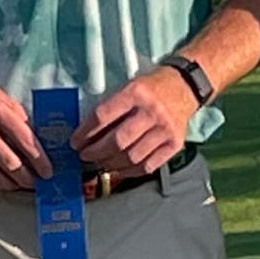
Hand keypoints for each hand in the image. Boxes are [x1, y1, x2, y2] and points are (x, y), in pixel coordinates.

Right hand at [0, 54, 49, 191]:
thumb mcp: (3, 97)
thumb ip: (19, 118)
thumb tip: (34, 142)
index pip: (24, 141)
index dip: (39, 161)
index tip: (47, 172)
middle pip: (8, 162)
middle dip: (25, 178)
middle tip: (34, 183)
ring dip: (7, 184)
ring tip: (16, 185)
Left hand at [74, 65, 195, 180]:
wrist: (184, 87)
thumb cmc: (150, 88)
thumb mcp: (128, 87)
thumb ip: (110, 107)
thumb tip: (86, 134)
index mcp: (135, 93)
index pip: (102, 116)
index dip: (85, 133)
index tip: (75, 142)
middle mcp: (152, 111)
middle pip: (117, 141)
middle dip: (95, 152)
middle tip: (85, 156)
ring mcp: (165, 129)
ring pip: (132, 157)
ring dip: (111, 164)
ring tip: (101, 163)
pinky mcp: (175, 143)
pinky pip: (148, 165)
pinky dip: (130, 171)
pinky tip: (120, 169)